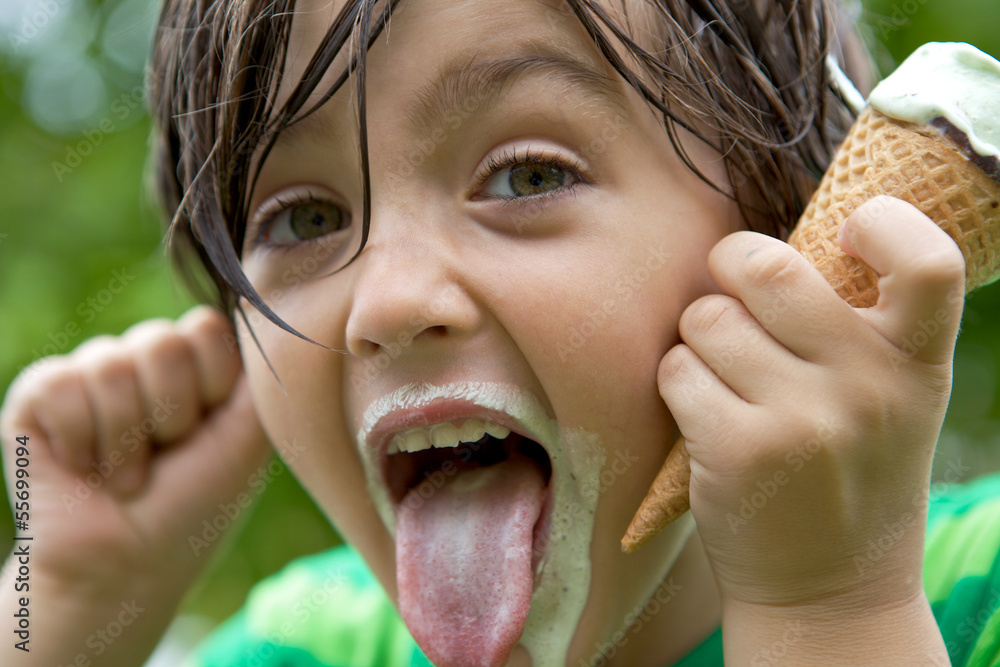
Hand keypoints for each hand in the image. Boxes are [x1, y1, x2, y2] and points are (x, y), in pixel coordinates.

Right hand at [1, 306, 270, 663]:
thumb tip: (257, 303)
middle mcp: (143, 364)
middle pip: (161, 341)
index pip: (205, 328)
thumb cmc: (195, 504)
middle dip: (169, 414)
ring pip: (110, 362)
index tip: (208, 430)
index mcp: (195, 368)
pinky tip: (83, 466)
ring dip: (126, 439)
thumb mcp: (247, 437)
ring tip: (127, 473)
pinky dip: (80, 438)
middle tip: (165, 456)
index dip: (210, 386)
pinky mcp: (39, 395)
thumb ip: (259, 372)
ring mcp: (91, 375)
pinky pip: (60, 383)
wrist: (127, 564)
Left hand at [658, 196, 964, 610]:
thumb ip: (858, 328)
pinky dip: (678, 383)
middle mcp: (868, 386)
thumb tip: (778, 243)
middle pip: (768, 266)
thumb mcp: (890, 400)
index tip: (843, 233)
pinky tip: (706, 417)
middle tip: (734, 290)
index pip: (928, 261)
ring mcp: (803, 420)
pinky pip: (677, 369)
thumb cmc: (850, 474)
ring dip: (700, 337)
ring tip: (727, 379)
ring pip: (707, 318)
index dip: (881, 224)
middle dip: (732, 265)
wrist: (831, 593)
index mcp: (917, 363)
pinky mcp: (739, 451)